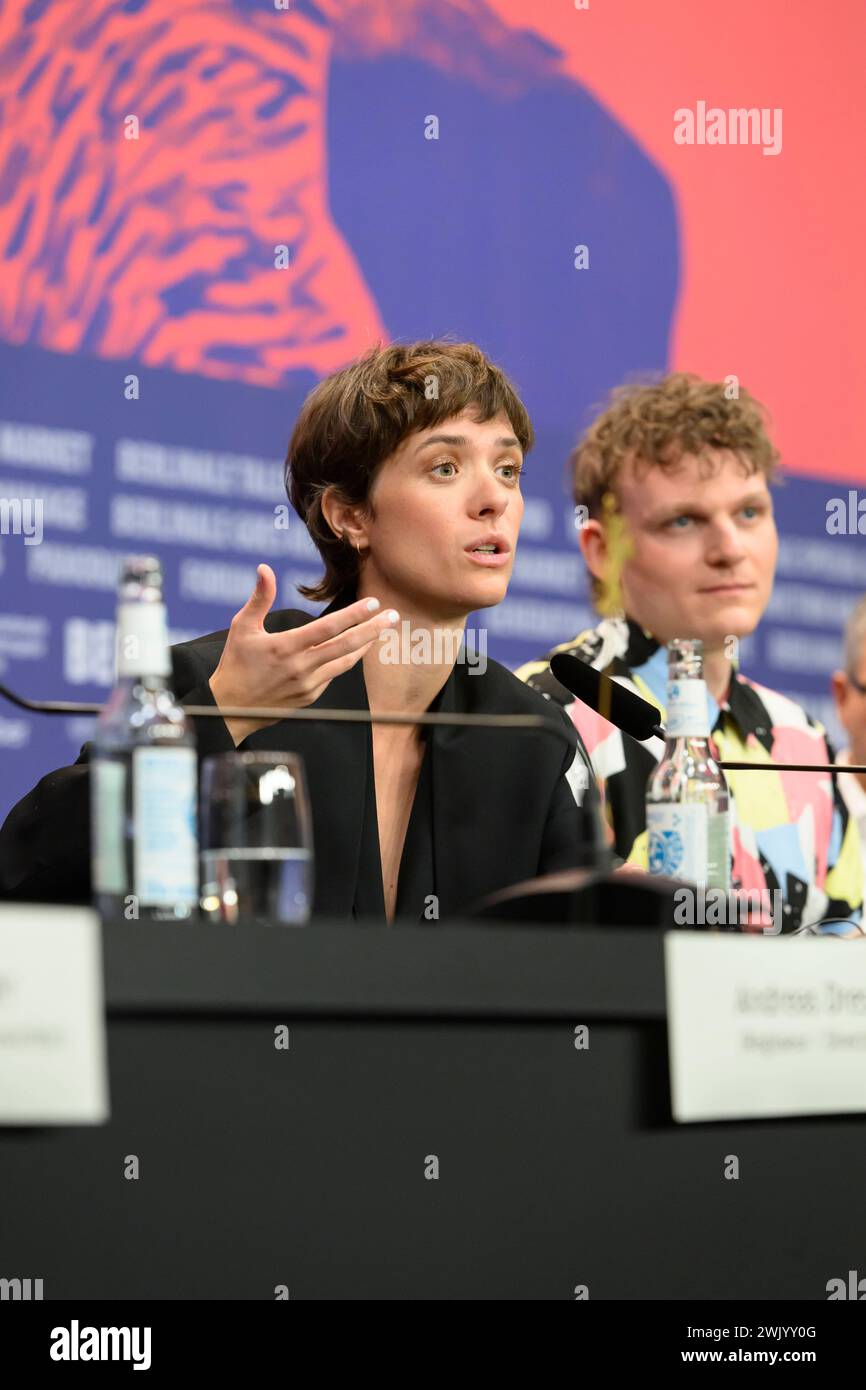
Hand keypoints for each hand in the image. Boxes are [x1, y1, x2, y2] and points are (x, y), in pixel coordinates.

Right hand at [207, 564, 397, 745]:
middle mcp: (301, 666)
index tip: (373, 604)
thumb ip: (259, 598)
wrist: (230, 707)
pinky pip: (333, 675)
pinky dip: (346, 660)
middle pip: (346, 646)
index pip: (328, 627)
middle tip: (393, 616)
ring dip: (365, 645)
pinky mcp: (310, 696)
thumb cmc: (235, 663)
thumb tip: (264, 569)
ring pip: (345, 662)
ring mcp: (308, 684)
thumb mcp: (242, 627)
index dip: (354, 615)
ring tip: (380, 631)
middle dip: (373, 629)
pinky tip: (355, 649)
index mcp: (285, 646)